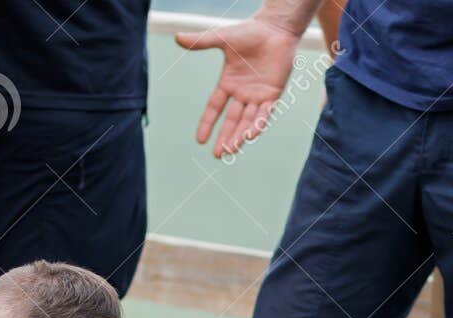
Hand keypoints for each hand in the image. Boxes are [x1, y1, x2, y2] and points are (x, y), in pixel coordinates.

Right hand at [176, 15, 298, 157]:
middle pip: (231, 120)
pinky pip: (265, 113)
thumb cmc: (249, 31)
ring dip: (239, 136)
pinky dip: (258, 124)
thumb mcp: (223, 39)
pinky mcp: (273, 93)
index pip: (215, 107)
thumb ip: (201, 42)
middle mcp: (242, 92)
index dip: (207, 123)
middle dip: (224, 137)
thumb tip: (177, 37)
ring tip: (230, 150)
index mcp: (229, 82)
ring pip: (247, 121)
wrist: (275, 28)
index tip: (200, 139)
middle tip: (218, 154)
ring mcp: (258, 94)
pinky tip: (249, 136)